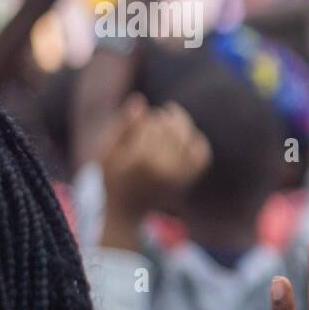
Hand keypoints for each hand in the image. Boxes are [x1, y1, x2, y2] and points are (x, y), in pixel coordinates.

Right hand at [101, 96, 211, 225]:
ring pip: (188, 135)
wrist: (127, 209)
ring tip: (169, 121)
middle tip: (151, 124)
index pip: (151, 123)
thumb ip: (121, 125)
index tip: (137, 125)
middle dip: (161, 120)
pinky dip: (197, 140)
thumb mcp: (106, 151)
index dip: (145, 118)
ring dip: (179, 125)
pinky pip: (202, 152)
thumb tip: (140, 100)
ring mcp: (180, 175)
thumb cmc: (113, 177)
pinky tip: (185, 136)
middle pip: (170, 127)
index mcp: (141, 160)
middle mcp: (164, 168)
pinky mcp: (189, 179)